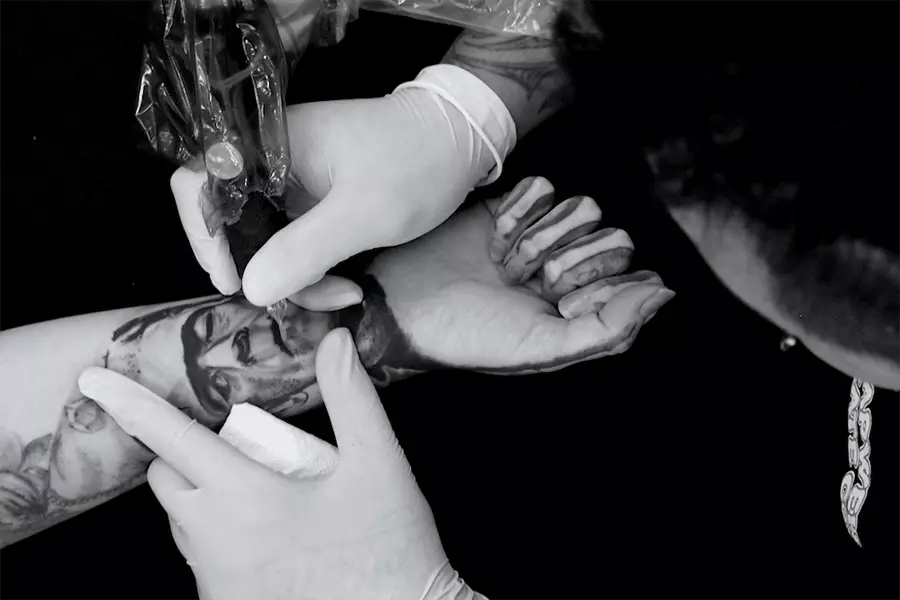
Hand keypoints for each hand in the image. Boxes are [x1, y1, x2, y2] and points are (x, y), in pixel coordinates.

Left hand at [78, 330, 469, 599]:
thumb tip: (336, 342)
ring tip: (270, 497)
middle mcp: (215, 539)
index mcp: (244, 496)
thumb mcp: (378, 463)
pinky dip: (221, 536)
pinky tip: (273, 538)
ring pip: (183, 522)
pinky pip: (203, 558)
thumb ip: (352, 396)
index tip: (94, 382)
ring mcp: (216, 578)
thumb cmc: (389, 549)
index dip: (130, 404)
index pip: (170, 438)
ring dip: (205, 496)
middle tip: (246, 452)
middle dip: (186, 454)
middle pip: (167, 479)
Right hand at [174, 87, 494, 305]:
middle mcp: (270, 162)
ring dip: (294, 278)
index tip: (232, 280)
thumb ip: (305, 250)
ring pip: (263, 241)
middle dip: (260, 270)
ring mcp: (291, 183)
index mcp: (269, 146)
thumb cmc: (416, 164)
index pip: (198, 182)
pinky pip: (291, 243)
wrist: (461, 143)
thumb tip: (251, 290)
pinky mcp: (313, 202)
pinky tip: (345, 285)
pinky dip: (310, 270)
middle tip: (299, 302)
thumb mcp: (364, 213)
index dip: (203, 233)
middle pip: (231, 222)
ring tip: (343, 294)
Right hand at [369, 176, 675, 372]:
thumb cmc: (472, 336)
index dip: (599, 283)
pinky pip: (545, 187)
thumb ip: (610, 328)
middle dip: (569, 261)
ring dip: (540, 238)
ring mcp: (542, 233)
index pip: (632, 273)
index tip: (558, 301)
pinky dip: (519, 213)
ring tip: (503, 264)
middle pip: (614, 235)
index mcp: (583, 305)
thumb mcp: (544, 349)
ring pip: (584, 206)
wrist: (403, 306)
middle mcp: (569, 266)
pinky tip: (493, 238)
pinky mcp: (513, 205)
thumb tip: (665, 292)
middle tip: (529, 284)